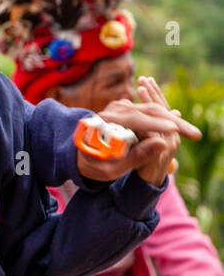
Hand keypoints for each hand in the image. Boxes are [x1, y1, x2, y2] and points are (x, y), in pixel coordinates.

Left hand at [78, 77, 198, 185]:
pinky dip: (165, 119)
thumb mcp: (113, 167)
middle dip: (172, 122)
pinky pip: (149, 111)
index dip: (154, 124)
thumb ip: (136, 156)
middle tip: (194, 135)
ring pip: (150, 109)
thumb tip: (163, 143)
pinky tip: (180, 127)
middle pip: (146, 111)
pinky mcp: (126, 109)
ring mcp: (119, 107)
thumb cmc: (96, 165)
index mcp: (103, 124)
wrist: (81, 154)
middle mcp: (111, 111)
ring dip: (172, 120)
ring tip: (191, 133)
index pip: (132, 119)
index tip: (174, 130)